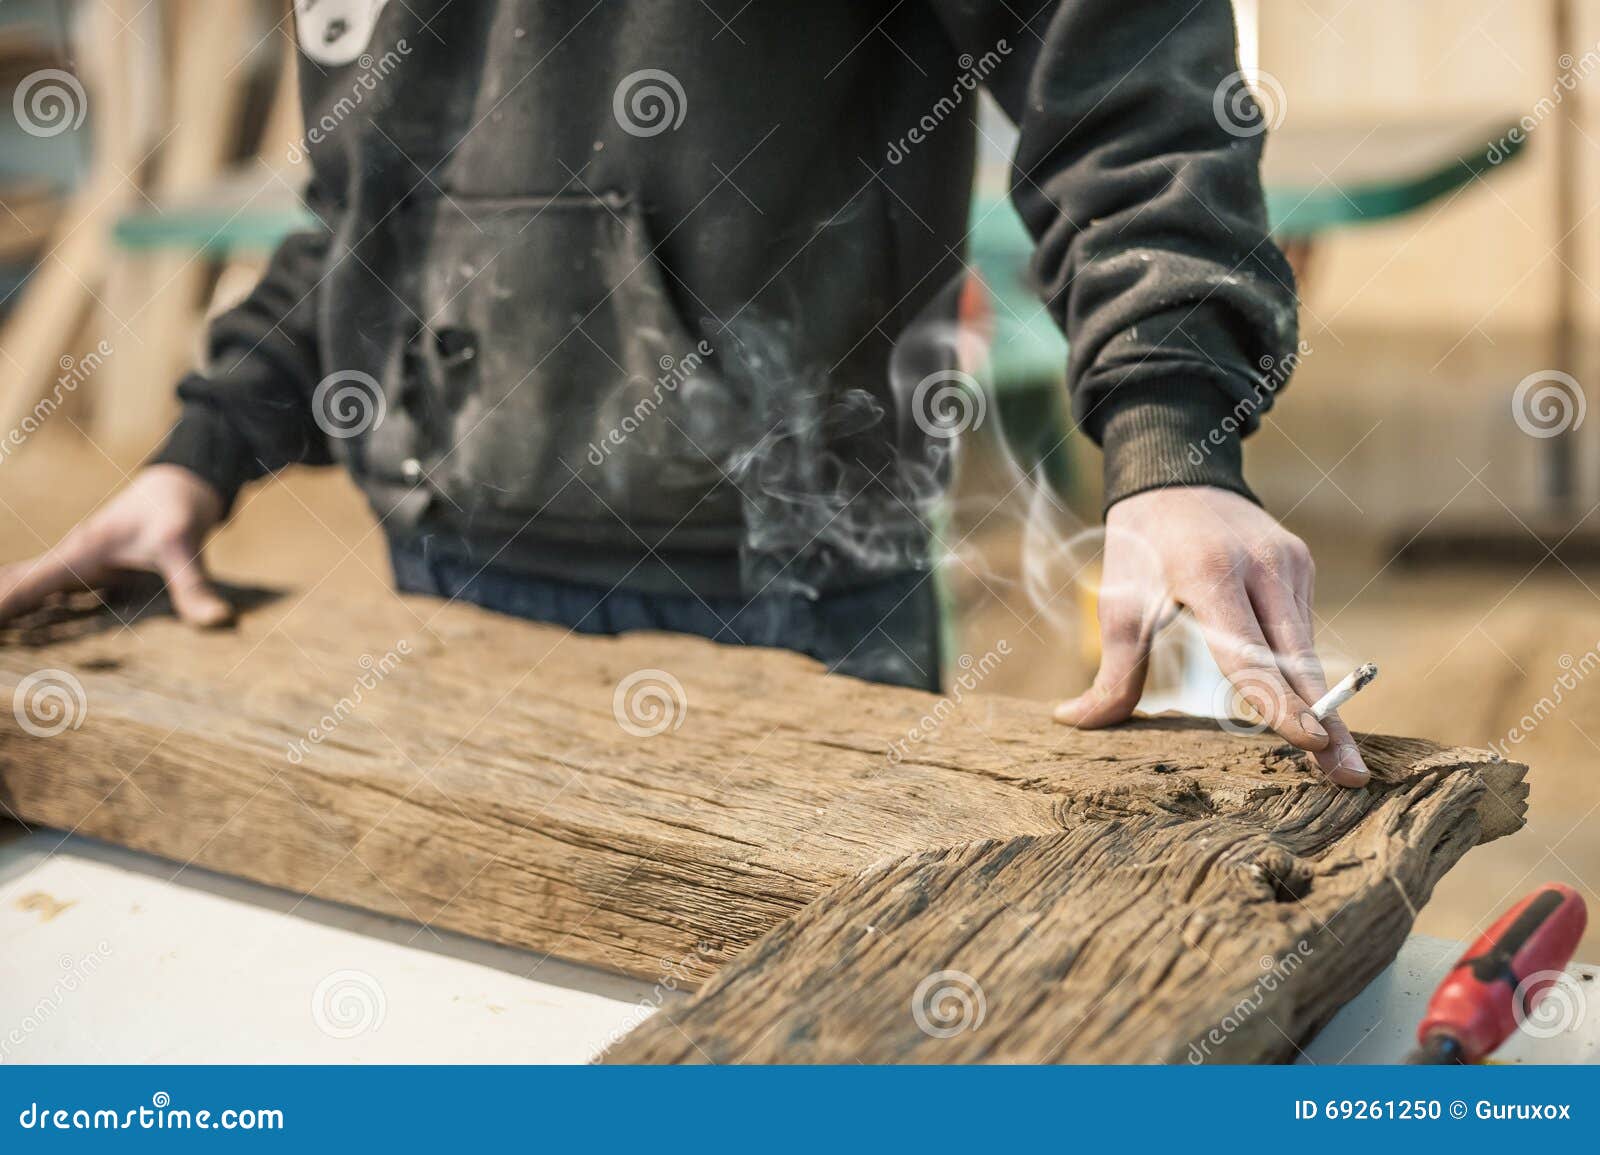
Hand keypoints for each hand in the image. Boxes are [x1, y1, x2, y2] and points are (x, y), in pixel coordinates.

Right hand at [0, 465, 231, 626]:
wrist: (182, 484)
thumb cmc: (177, 510)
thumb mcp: (185, 545)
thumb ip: (193, 584)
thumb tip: (215, 622)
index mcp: (79, 554)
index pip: (24, 587)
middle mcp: (69, 561)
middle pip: (12, 588)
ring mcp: (76, 567)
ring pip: (23, 592)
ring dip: (5, 612)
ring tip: (2, 648)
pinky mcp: (89, 574)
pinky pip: (45, 597)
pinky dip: (24, 613)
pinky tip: (18, 635)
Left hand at [1053, 486, 1368, 787]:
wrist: (1175, 474)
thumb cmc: (1140, 547)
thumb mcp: (1119, 606)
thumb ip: (1112, 671)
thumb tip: (1072, 722)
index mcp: (1209, 576)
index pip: (1250, 653)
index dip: (1279, 702)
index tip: (1311, 741)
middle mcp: (1260, 566)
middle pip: (1297, 661)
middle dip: (1326, 722)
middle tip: (1351, 777)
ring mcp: (1288, 561)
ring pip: (1304, 647)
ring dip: (1319, 702)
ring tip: (1337, 759)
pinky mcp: (1301, 561)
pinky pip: (1301, 626)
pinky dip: (1300, 665)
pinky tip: (1307, 701)